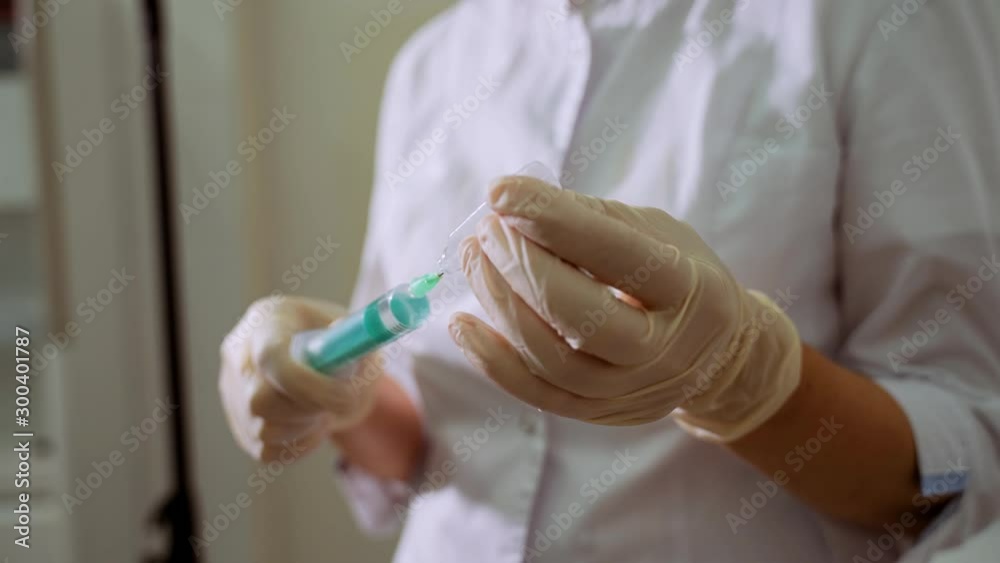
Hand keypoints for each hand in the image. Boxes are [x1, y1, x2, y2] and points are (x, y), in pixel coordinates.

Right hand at [219, 296, 381, 460]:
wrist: (330, 369)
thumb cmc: (342, 347)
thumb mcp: (355, 336)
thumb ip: (353, 341)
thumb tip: (346, 339)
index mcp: (267, 320)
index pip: (271, 357)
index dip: (308, 384)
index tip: (346, 397)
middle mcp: (240, 355)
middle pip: (259, 400)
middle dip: (308, 409)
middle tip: (338, 402)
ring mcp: (234, 392)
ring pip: (265, 430)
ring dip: (307, 427)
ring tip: (325, 408)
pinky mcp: (240, 425)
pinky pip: (268, 451)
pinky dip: (300, 444)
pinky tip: (313, 423)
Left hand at [448, 176, 801, 441]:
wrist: (717, 356)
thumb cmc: (678, 278)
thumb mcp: (658, 234)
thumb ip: (594, 221)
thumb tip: (516, 205)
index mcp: (686, 289)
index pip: (615, 254)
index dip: (553, 220)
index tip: (500, 191)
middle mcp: (661, 348)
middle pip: (580, 315)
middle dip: (521, 267)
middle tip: (486, 229)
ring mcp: (628, 389)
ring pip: (551, 358)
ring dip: (500, 305)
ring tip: (473, 259)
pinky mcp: (597, 412)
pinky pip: (535, 393)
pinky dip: (491, 360)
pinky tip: (462, 323)